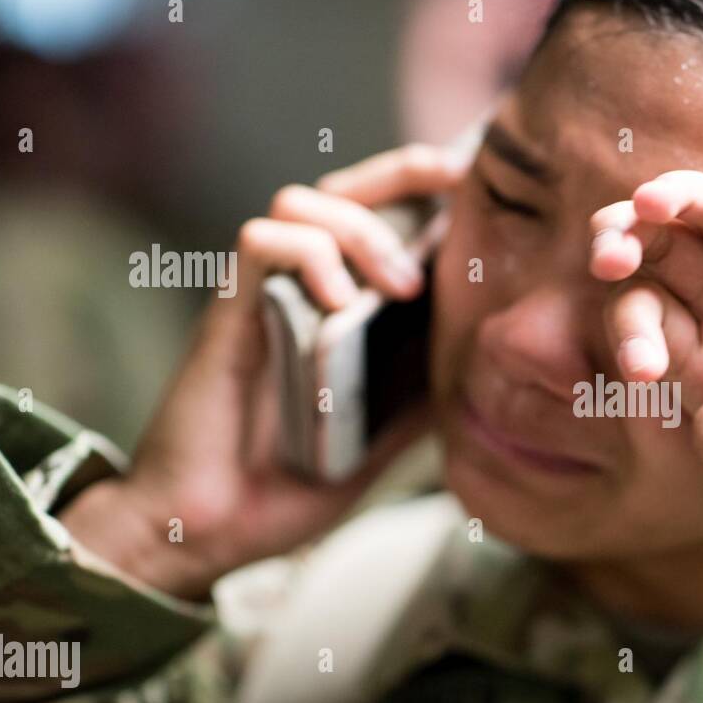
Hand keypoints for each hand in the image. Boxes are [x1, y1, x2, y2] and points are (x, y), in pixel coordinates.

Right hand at [61, 143, 470, 598]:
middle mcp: (302, 290)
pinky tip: (339, 303)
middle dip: (403, 173)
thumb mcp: (385, 439)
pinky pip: (260, 242)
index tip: (474, 185)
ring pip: (301, 199)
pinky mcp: (228, 313)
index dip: (425, 188)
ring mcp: (264, 297)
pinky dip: (309, 255)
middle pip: (345, 187)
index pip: (380, 217)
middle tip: (454, 189)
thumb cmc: (292, 482)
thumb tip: (486, 366)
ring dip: (362, 228)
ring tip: (401, 288)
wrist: (216, 529)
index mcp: (342, 309)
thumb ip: (425, 395)